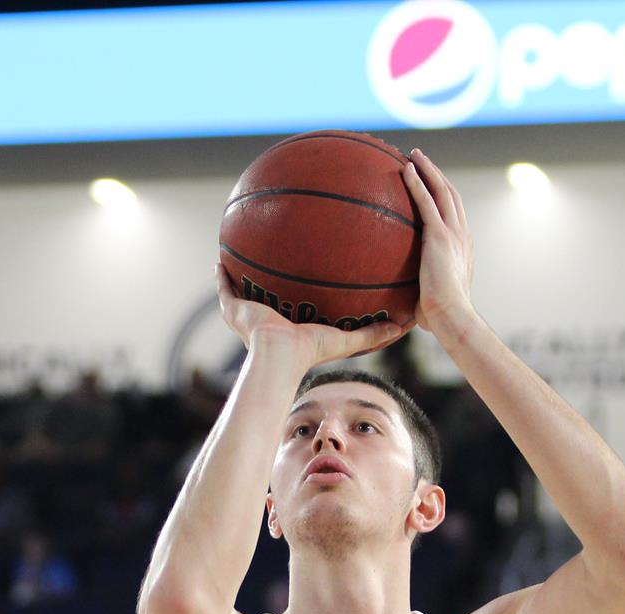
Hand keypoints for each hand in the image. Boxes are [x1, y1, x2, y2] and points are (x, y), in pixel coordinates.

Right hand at [216, 266, 409, 366]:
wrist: (279, 356)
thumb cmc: (310, 352)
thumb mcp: (346, 338)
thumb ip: (373, 332)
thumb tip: (404, 325)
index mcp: (289, 324)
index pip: (293, 302)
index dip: (298, 288)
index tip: (307, 269)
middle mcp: (266, 318)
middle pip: (266, 291)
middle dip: (268, 276)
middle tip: (275, 252)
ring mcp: (247, 314)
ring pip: (240, 287)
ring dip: (241, 270)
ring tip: (241, 247)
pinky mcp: (233, 309)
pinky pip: (223, 288)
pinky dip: (220, 275)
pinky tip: (220, 257)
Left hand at [400, 149, 476, 338]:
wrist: (452, 316)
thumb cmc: (440, 317)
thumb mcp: (430, 298)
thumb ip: (418, 290)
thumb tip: (399, 304)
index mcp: (463, 247)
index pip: (454, 213)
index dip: (443, 195)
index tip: (431, 183)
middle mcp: (462, 234)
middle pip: (450, 194)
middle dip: (436, 174)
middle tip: (420, 159)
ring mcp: (453, 233)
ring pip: (442, 190)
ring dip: (428, 169)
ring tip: (413, 154)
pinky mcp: (440, 235)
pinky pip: (426, 201)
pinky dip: (417, 182)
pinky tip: (405, 169)